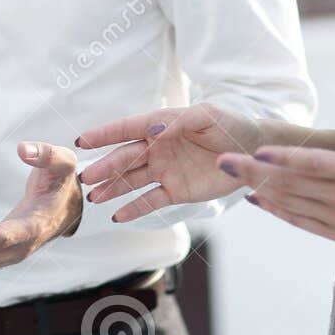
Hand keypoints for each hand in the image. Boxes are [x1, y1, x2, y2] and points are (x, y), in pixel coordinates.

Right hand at [75, 102, 263, 221]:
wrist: (253, 152)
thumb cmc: (231, 126)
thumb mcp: (208, 117)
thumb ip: (179, 122)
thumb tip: (153, 129)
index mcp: (162, 125)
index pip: (127, 129)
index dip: (104, 135)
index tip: (82, 142)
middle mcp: (158, 148)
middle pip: (125, 158)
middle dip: (104, 167)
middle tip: (84, 177)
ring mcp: (165, 170)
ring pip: (132, 181)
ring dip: (112, 188)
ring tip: (93, 198)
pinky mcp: (176, 191)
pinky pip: (151, 201)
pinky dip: (134, 209)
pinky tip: (117, 216)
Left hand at [222, 86, 334, 254]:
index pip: (316, 164)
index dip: (285, 158)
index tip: (258, 150)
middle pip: (292, 183)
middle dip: (255, 171)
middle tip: (223, 159)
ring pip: (290, 201)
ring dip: (257, 187)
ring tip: (229, 172)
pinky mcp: (334, 230)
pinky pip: (297, 220)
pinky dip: (273, 209)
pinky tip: (253, 197)